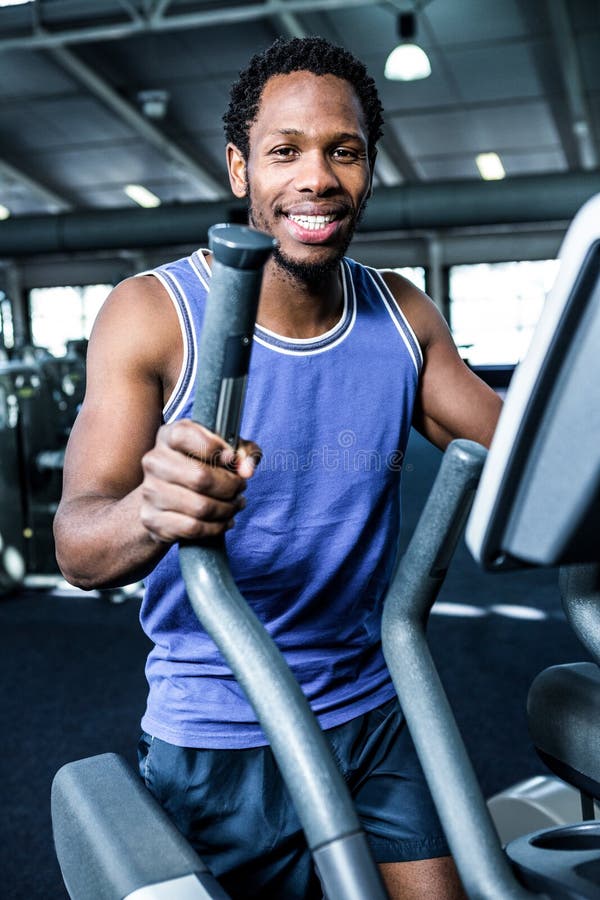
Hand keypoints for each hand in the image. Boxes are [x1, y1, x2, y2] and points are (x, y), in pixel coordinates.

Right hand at [140, 419, 260, 542]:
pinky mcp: (153, 519)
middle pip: (200, 477)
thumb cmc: (200, 467)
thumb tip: (246, 469)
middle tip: (240, 488)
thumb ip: (243, 452)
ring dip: (227, 509)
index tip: (231, 459)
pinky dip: (216, 527)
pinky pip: (193, 528)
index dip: (215, 448)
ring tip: (235, 505)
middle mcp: (154, 461)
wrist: (167, 500)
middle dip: (230, 486)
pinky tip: (225, 521)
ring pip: (200, 507)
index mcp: (168, 436)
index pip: (186, 435)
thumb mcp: (224, 451)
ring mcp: (150, 492)